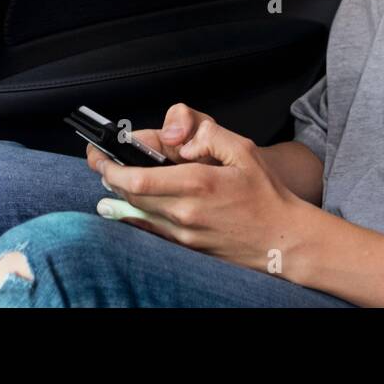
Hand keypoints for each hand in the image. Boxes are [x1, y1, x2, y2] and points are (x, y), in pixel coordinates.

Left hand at [93, 109, 306, 274]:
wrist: (281, 239)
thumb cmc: (266, 195)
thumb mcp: (244, 151)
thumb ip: (210, 136)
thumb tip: (182, 139)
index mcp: (198, 184)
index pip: (137, 179)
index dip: (111, 169)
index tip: (101, 157)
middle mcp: (185, 212)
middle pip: (130, 196)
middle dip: (111, 178)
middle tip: (103, 163)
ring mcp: (184, 234)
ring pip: (138, 212)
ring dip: (122, 195)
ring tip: (117, 178)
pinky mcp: (186, 247)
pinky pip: (150, 229)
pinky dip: (136, 214)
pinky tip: (133, 204)